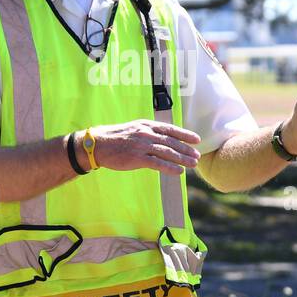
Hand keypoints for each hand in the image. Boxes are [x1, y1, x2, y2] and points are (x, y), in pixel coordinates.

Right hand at [86, 120, 201, 175]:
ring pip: (167, 152)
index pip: (170, 129)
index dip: (184, 134)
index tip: (196, 139)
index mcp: (146, 125)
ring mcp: (142, 146)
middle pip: (171, 142)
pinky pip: (158, 163)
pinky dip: (170, 167)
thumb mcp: (134, 129)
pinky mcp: (137, 158)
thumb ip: (148, 133)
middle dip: (186, 149)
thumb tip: (162, 139)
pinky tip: (179, 171)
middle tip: (197, 155)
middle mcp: (146, 134)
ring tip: (193, 164)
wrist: (98, 144)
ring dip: (182, 159)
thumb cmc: (115, 138)